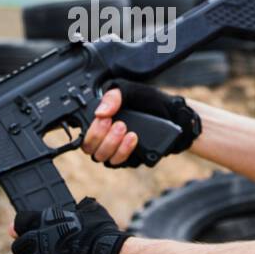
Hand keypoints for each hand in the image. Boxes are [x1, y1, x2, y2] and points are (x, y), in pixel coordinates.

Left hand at [10, 198, 128, 253]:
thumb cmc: (103, 235)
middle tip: (37, 253)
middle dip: (26, 249)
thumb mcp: (92, 213)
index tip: (22, 231)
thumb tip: (79, 207)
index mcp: (45, 221)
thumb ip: (78, 209)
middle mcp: (37, 242)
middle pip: (18, 247)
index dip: (22, 227)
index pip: (20, 222)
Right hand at [82, 80, 201, 168]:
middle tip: (118, 124)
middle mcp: (104, 136)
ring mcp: (115, 149)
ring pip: (102, 158)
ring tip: (127, 131)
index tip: (105, 119)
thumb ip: (114, 96)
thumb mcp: (131, 91)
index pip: (83, 132)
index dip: (90, 129)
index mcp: (100, 119)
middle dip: (100, 137)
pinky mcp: (128, 158)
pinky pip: (119, 162)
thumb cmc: (148, 101)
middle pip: (89, 148)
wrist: (172, 114)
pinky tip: (134, 139)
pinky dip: (125, 151)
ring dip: (112, 144)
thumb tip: (100, 112)